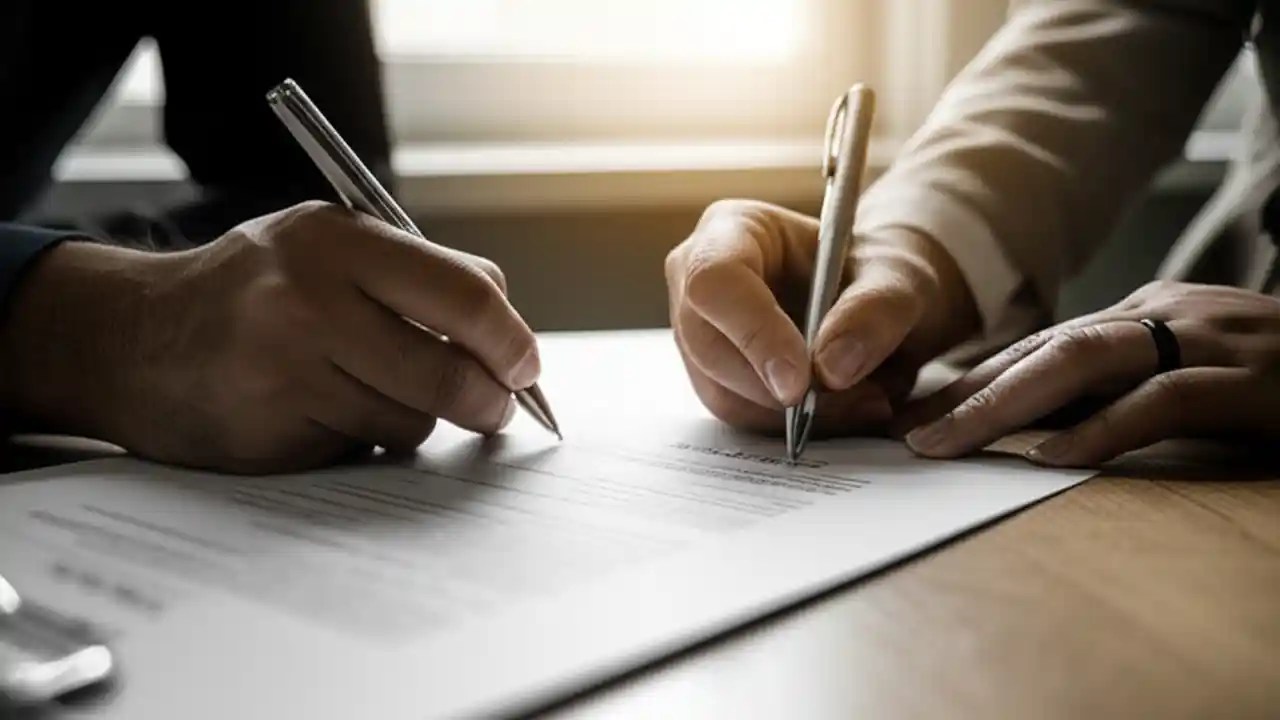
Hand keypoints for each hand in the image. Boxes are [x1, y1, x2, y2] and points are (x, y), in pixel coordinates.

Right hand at [0, 201, 537, 472]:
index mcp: (338, 240)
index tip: (526, 365)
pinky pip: (364, 446)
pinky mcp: (273, 430)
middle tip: (496, 407)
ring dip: (417, 417)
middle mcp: (311, 300)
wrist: (136, 339)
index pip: (466, 294)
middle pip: (451, 372)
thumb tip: (507, 333)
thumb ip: (417, 276)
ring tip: (370, 388)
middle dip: (490, 400)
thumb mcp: (328, 247)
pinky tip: (321, 409)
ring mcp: (288, 369)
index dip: (511, 340)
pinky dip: (365, 436)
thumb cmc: (257, 291)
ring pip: (414, 419)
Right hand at [664, 199, 979, 434]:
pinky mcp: (714, 376)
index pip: (715, 280)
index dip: (752, 332)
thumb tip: (831, 368)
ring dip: (793, 415)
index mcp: (732, 230)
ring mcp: (698, 332)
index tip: (801, 381)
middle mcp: (696, 279)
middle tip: (858, 398)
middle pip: (708, 347)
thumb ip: (875, 310)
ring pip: (723, 392)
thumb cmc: (878, 270)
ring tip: (864, 402)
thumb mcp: (899, 275)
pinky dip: (791, 426)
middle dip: (778, 388)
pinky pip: (739, 415)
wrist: (875, 298)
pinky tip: (841, 411)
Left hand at [897, 281, 1279, 466]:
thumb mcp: (1184, 374)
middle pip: (1045, 348)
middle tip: (910, 434)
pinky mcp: (1250, 382)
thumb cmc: (1272, 378)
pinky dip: (1103, 428)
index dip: (972, 380)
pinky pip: (1163, 400)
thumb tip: (1029, 427)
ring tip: (950, 443)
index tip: (916, 416)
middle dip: (968, 391)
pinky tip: (1053, 457)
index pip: (1038, 345)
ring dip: (1006, 404)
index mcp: (1144, 313)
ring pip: (1085, 361)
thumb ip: (1115, 390)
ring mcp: (1208, 342)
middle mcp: (1165, 314)